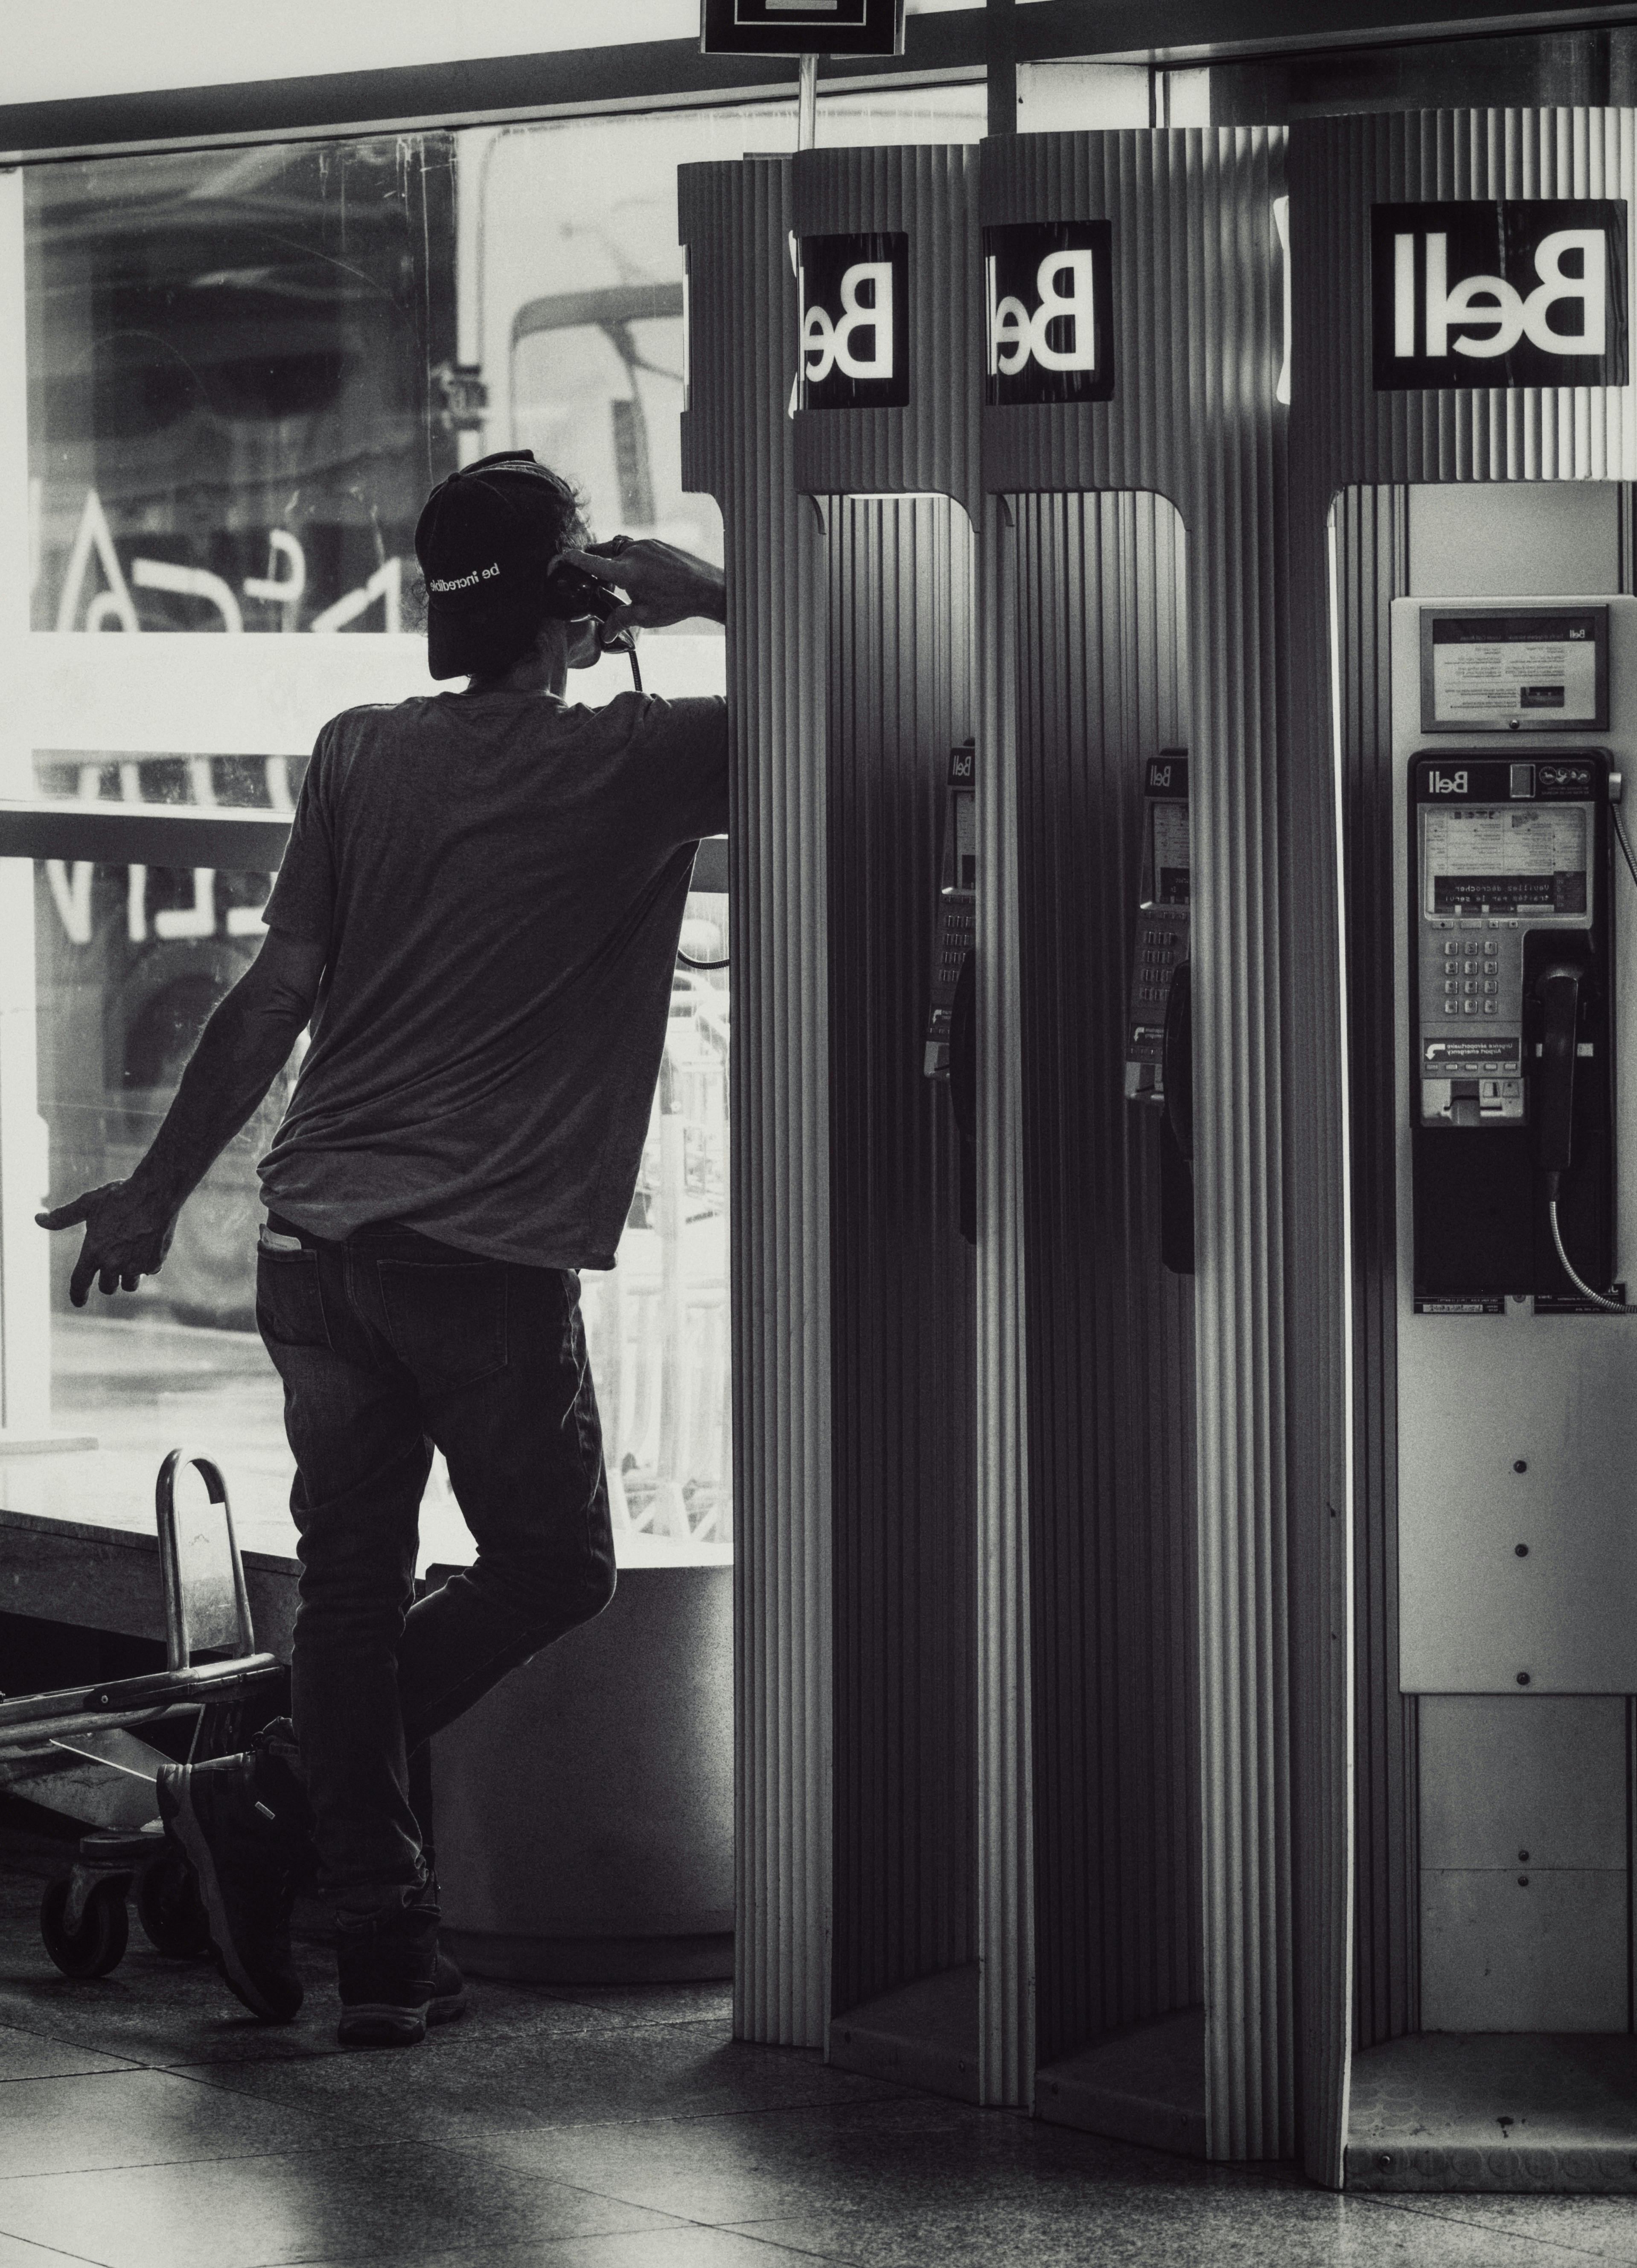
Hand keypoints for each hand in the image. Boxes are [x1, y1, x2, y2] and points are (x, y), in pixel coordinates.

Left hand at [36, 1180, 179, 1306]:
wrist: (156, 1192)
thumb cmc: (119, 1196)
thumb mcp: (88, 1204)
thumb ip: (63, 1217)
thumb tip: (37, 1219)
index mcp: (93, 1251)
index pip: (79, 1283)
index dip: (77, 1295)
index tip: (78, 1301)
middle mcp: (113, 1263)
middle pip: (107, 1288)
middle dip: (108, 1279)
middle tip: (113, 1261)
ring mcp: (135, 1265)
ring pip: (129, 1284)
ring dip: (127, 1275)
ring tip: (131, 1255)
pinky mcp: (154, 1262)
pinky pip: (148, 1272)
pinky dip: (146, 1263)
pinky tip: (147, 1245)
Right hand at [557, 538, 726, 639]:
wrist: (708, 587)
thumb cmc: (678, 603)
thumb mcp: (646, 616)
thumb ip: (620, 621)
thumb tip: (604, 635)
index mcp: (627, 571)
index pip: (592, 563)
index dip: (574, 560)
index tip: (561, 557)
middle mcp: (633, 552)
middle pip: (602, 552)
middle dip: (593, 561)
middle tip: (591, 574)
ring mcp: (645, 543)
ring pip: (618, 548)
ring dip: (613, 560)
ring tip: (620, 577)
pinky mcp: (655, 541)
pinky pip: (633, 546)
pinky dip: (628, 557)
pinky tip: (639, 573)